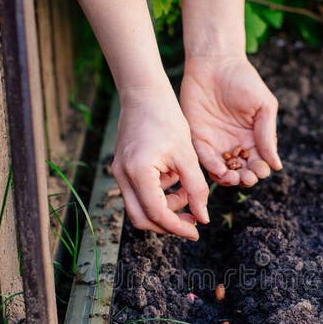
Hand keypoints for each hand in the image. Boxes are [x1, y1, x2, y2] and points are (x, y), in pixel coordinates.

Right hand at [111, 84, 209, 239]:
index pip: (157, 213)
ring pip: (140, 208)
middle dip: (168, 224)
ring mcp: (119, 173)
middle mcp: (122, 176)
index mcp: (138, 172)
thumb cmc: (167, 117)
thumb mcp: (187, 155)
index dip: (178, 227)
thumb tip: (203, 218)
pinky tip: (177, 182)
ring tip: (188, 193)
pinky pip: (139, 193)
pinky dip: (158, 195)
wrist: (144, 92)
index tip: (197, 231)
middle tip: (192, 221)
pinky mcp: (122, 168)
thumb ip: (196, 188)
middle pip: (142, 218)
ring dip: (165, 208)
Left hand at [180, 56, 280, 186]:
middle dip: (244, 179)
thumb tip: (276, 165)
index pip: (258, 163)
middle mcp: (234, 145)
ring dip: (228, 179)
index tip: (261, 170)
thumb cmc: (244, 80)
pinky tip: (219, 169)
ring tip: (232, 177)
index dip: (260, 171)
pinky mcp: (198, 138)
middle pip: (240, 171)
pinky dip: (212, 167)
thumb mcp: (263, 106)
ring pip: (222, 171)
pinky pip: (204, 159)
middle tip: (246, 177)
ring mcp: (216, 143)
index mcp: (253, 139)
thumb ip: (268, 135)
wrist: (215, 62)